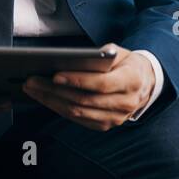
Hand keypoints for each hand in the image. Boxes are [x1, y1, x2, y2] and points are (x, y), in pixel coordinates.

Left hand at [21, 43, 155, 130]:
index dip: (77, 81)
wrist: (145, 83)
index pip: (101, 84)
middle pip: (85, 100)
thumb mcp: (120, 52)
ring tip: (34, 89)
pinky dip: (59, 109)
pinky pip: (79, 119)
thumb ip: (101, 55)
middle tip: (33, 81)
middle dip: (55, 91)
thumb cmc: (128, 64)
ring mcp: (116, 118)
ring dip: (52, 101)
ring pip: (78, 112)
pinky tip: (46, 98)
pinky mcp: (106, 125)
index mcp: (132, 81)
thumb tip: (73, 59)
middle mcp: (126, 103)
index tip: (55, 75)